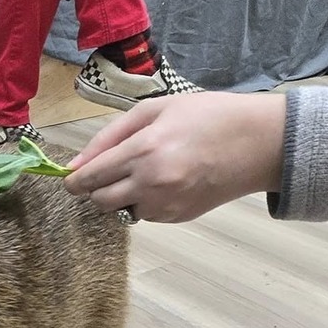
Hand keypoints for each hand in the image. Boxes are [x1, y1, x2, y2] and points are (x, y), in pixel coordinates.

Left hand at [65, 92, 286, 222]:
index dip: (74, 180)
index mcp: (143, 151)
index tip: (71, 178)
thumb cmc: (206, 116)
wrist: (257, 142)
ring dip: (121, 196)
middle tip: (109, 171)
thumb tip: (75, 164)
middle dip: (95, 189)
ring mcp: (166, 205)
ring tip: (146, 171)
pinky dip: (145, 202)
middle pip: (99, 201)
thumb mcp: (155, 110)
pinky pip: (145, 215)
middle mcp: (151, 183)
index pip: (90, 178)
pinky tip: (166, 181)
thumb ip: (109, 136)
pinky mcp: (178, 218)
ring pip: (120, 211)